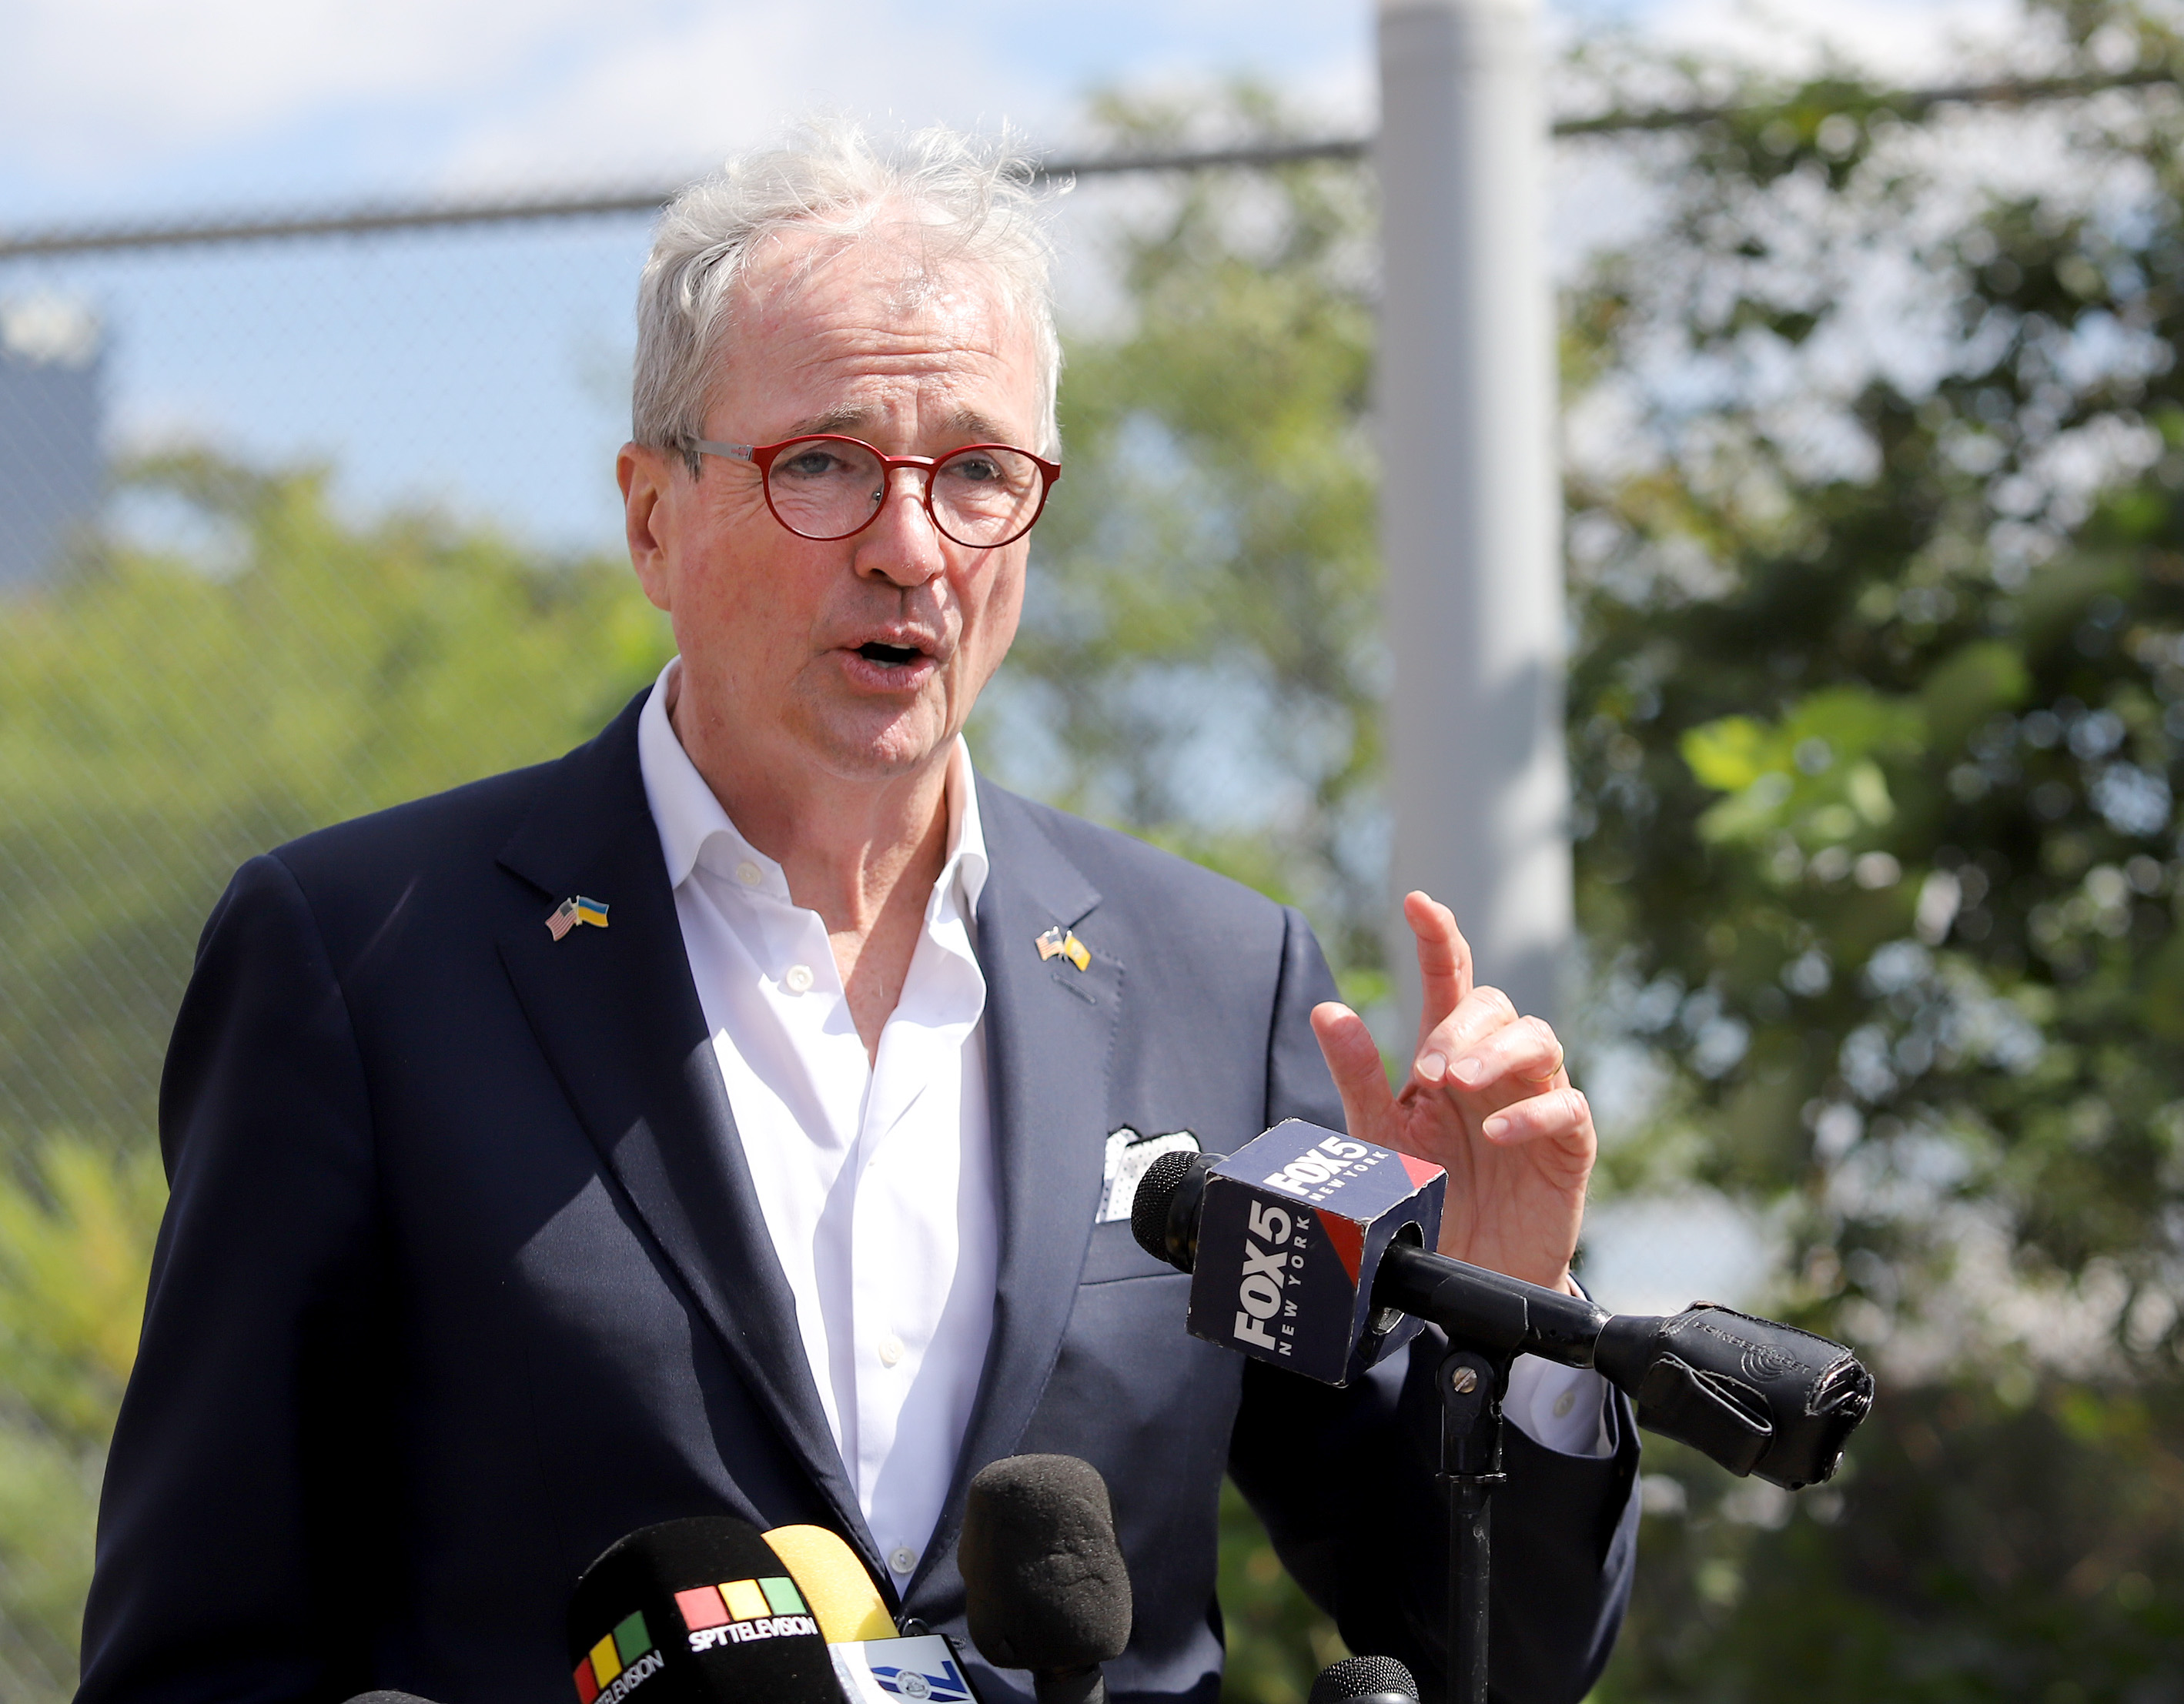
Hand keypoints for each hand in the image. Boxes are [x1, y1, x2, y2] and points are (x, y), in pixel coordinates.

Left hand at [1308, 892, 1594, 1291]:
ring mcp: (1535, 1100)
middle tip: (1428, 1066)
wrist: (1460, 1269)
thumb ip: (1358, 1075)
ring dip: (1497, 1053)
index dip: (1437, 938)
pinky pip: (1566, 1108)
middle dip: (1462, 1023)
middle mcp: (1494, 1067)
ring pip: (1539, 1042)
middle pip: (1495, 1006)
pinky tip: (1496, 1132)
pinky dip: (1532, 1113)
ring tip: (1458, 1082)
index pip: (1448, 981)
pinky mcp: (1568, 1144)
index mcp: (1447, 1053)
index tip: (1416, 903)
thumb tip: (1326, 1009)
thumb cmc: (1424, 1193)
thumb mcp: (1380, 1135)